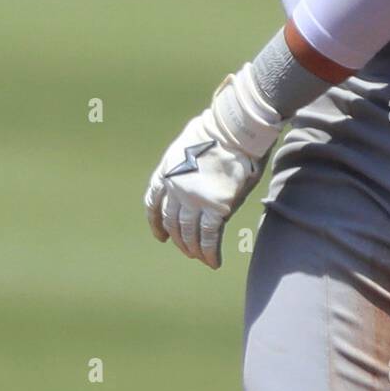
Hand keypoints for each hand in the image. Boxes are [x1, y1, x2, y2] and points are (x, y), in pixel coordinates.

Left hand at [144, 67, 285, 269]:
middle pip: (172, 222)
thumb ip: (187, 160)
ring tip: (200, 258)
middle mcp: (175, 188)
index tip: (160, 235)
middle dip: (178, 239)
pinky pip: (209, 237)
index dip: (155, 222)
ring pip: (189, 234)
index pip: (153, 203)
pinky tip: (213, 262)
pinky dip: (209, 252)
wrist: (236, 128)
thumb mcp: (189, 141)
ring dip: (193, 249)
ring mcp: (194, 199)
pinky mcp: (216, 207)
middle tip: (186, 250)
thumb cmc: (220, 129)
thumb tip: (194, 165)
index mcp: (167, 170)